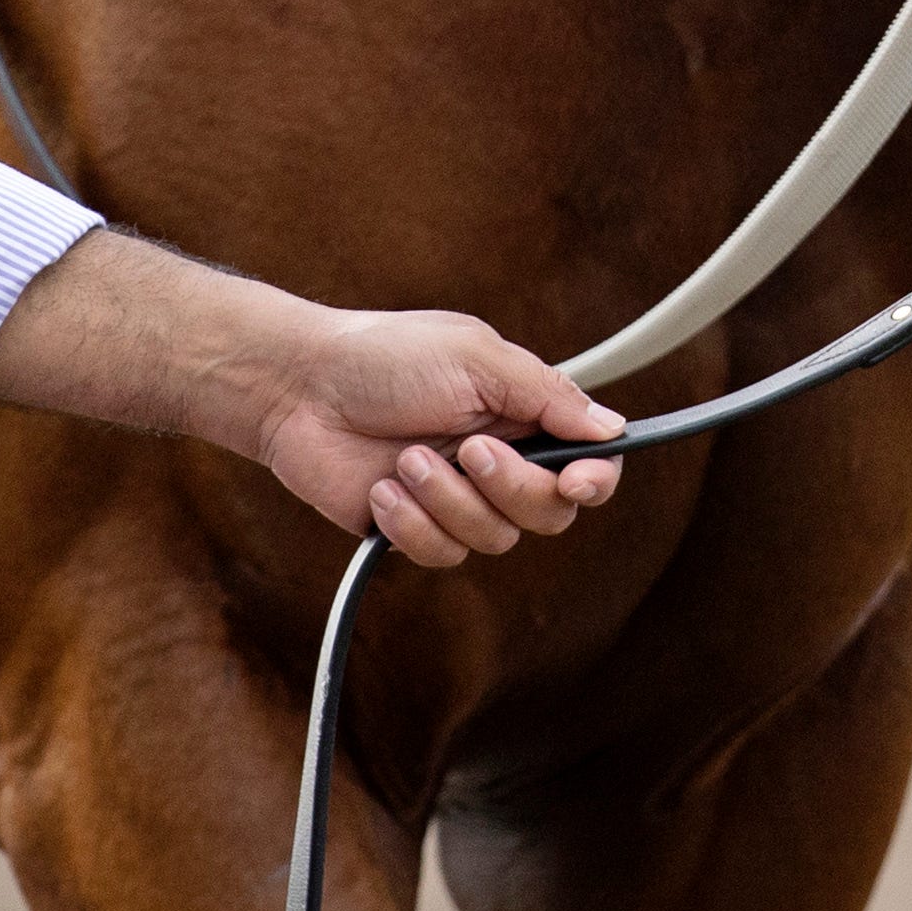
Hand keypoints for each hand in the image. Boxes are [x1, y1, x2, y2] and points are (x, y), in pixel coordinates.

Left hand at [258, 307, 625, 566]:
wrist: (300, 388)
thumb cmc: (386, 356)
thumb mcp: (475, 357)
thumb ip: (547, 395)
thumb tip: (611, 429)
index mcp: (521, 412)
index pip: (588, 459)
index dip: (596, 478)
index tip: (578, 480)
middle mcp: (498, 459)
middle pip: (549, 511)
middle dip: (511, 487)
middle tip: (469, 450)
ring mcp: (456, 499)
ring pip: (495, 538)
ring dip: (448, 499)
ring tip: (406, 459)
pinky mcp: (413, 530)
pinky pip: (441, 554)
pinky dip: (412, 524)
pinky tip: (383, 491)